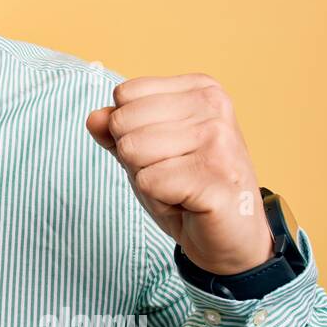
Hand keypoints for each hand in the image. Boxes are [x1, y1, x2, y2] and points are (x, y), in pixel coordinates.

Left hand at [86, 74, 274, 274]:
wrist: (232, 237)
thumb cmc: (187, 187)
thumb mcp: (145, 152)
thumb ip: (116, 131)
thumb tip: (94, 118)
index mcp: (201, 89)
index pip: (125, 94)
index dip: (129, 130)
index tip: (166, 151)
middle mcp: (214, 106)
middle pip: (123, 123)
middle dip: (135, 158)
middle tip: (172, 174)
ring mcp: (219, 139)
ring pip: (132, 151)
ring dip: (147, 181)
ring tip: (180, 187)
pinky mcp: (215, 176)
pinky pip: (148, 182)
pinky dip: (159, 201)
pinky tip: (187, 203)